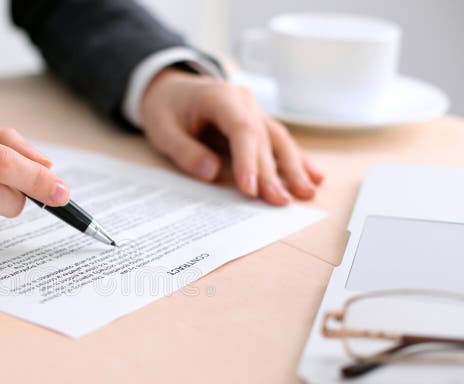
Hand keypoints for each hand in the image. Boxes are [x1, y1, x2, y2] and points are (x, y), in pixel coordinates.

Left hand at [140, 67, 323, 204]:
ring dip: (293, 168)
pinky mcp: (257, 123)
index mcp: (220, 96)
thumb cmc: (166, 109)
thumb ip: (185, 151)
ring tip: (307, 193)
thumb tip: (211, 172)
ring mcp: (254, 111)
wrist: (170, 89)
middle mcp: (244, 101)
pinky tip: (314, 176)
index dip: (248, 161)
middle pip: (262, 140)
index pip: (241, 130)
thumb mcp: (162, 129)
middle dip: (272, 174)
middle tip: (280, 202)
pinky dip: (297, 160)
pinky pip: (279, 142)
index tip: (250, 189)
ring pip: (277, 140)